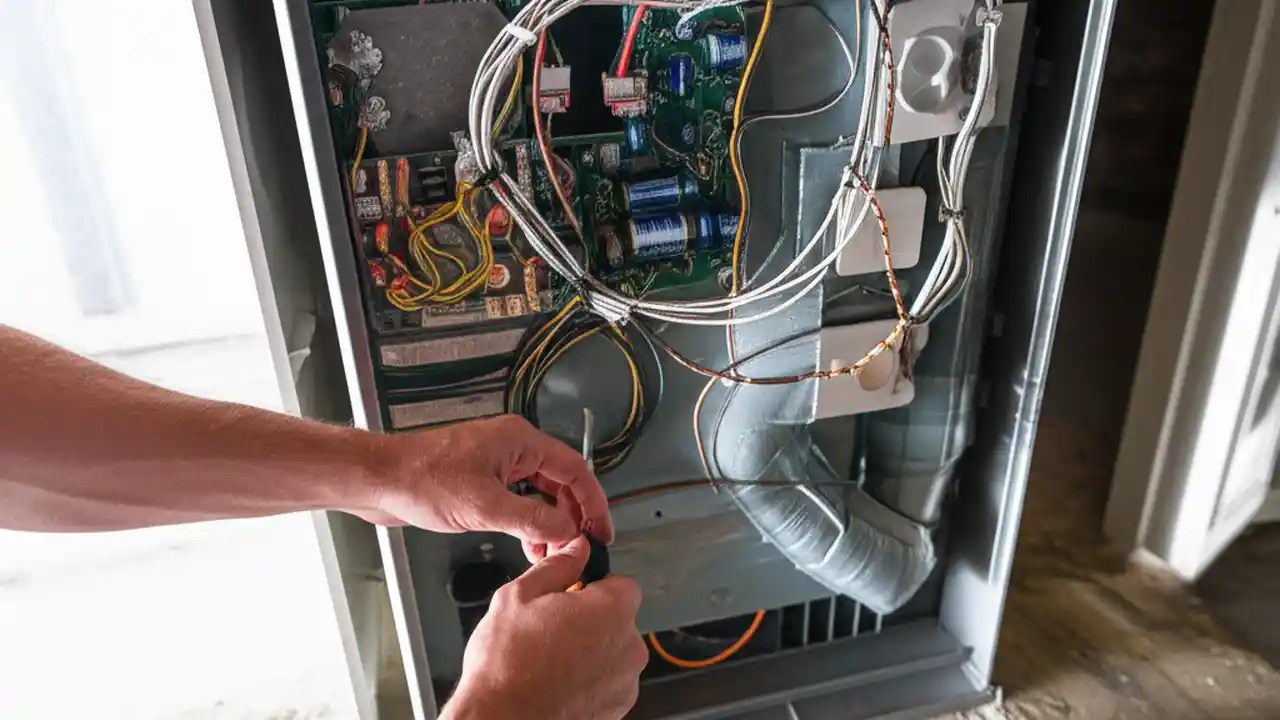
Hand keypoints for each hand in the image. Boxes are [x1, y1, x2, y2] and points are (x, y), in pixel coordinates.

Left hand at [364, 415, 612, 546]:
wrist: (379, 479)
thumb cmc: (421, 480)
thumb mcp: (485, 507)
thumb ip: (533, 520)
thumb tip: (567, 531)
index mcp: (519, 441)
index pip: (574, 469)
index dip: (593, 502)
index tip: (601, 530)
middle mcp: (511, 447)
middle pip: (560, 481)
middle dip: (572, 515)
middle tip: (581, 546)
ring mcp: (495, 462)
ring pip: (539, 493)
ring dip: (549, 523)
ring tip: (553, 552)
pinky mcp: (480, 479)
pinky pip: (517, 500)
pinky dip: (528, 522)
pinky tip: (528, 544)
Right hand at [442, 537, 646, 719]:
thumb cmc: (507, 666)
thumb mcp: (519, 596)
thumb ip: (557, 567)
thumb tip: (576, 551)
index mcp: (612, 610)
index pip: (622, 583)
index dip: (594, 586)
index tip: (572, 595)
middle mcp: (628, 645)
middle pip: (618, 619)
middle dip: (591, 620)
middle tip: (552, 628)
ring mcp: (625, 681)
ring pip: (612, 652)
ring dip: (590, 651)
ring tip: (550, 659)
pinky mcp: (618, 708)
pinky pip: (608, 681)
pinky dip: (589, 680)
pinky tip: (557, 681)